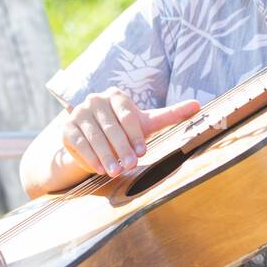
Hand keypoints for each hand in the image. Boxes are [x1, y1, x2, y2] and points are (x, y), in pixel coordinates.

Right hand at [61, 87, 200, 177]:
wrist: (92, 142)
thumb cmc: (124, 131)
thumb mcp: (147, 123)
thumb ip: (171, 114)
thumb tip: (199, 105)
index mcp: (116, 96)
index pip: (128, 116)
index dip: (136, 136)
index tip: (143, 152)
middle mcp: (96, 99)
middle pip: (112, 127)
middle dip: (122, 149)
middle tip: (130, 165)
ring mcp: (79, 112)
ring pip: (96, 136)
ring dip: (107, 156)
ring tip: (116, 171)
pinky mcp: (67, 127)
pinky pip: (80, 142)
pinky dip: (90, 157)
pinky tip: (99, 169)